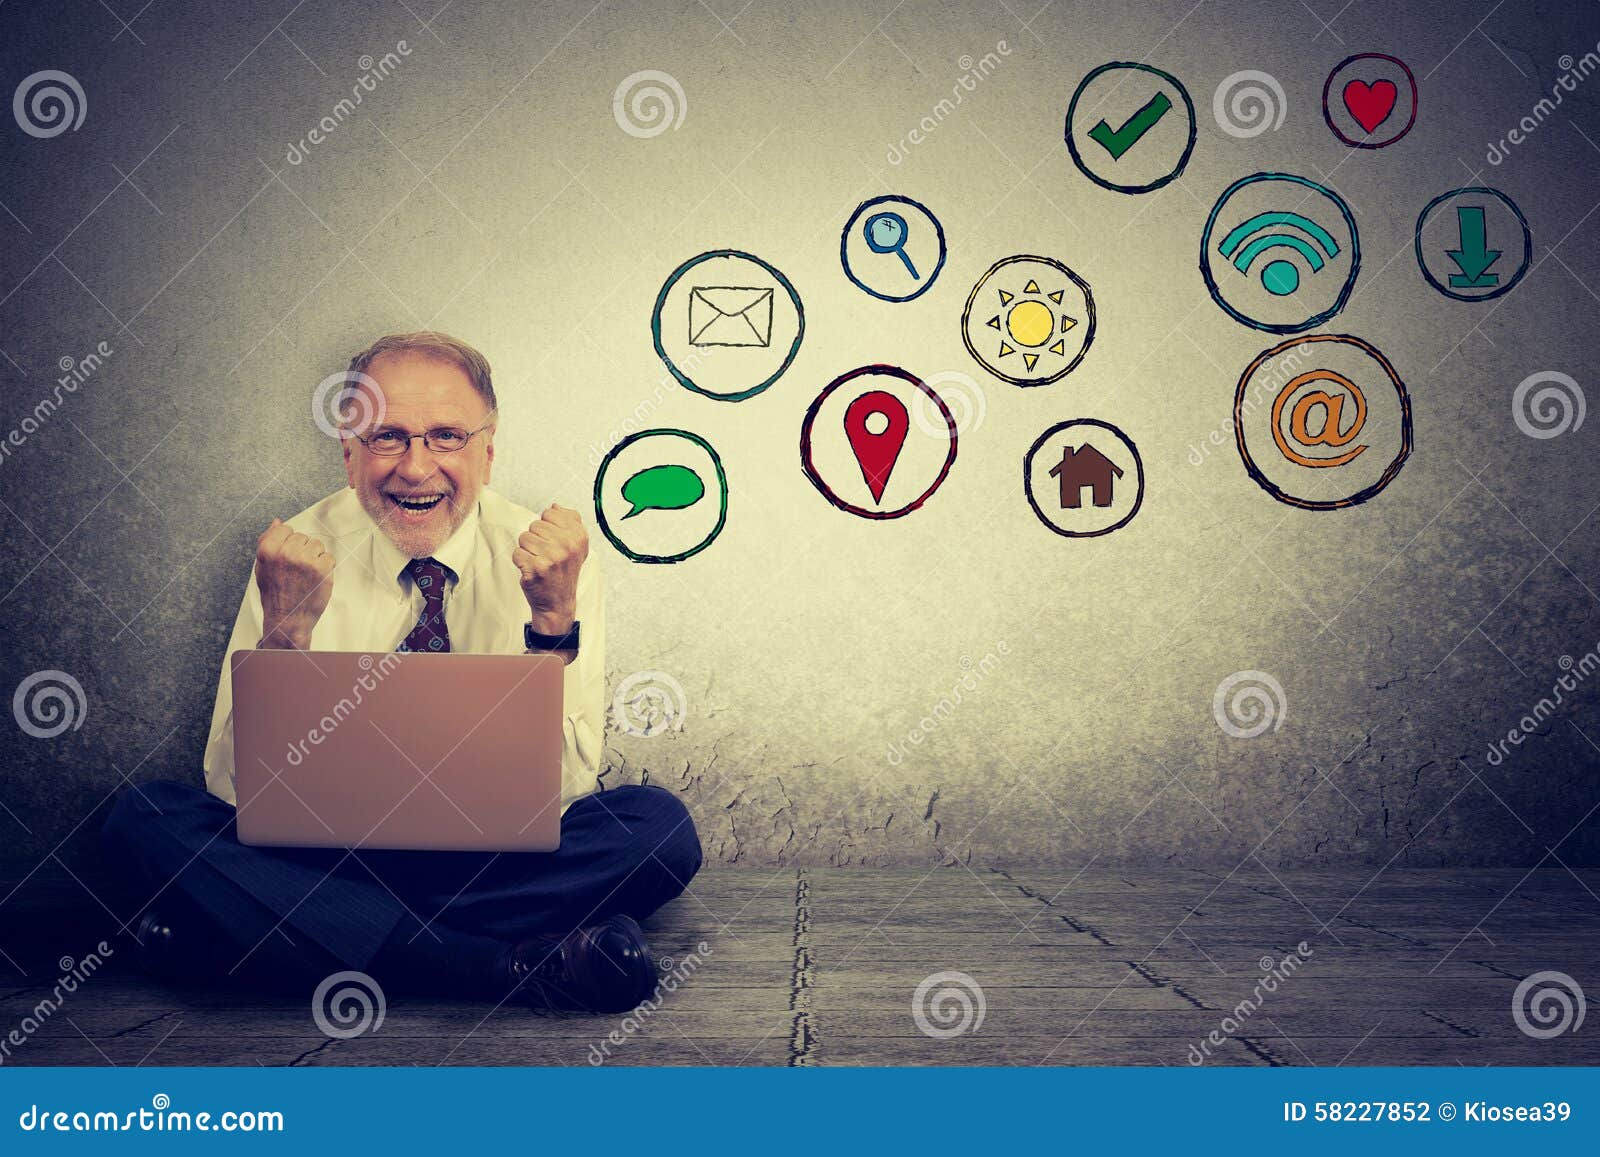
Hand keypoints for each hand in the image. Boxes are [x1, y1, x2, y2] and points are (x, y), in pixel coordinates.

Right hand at [254, 517, 333, 648]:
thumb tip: (278, 522)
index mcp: (268, 549)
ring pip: (317, 545)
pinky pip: (328, 557)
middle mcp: (286, 551)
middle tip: (295, 571)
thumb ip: (268, 542)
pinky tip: (315, 580)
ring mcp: (305, 559)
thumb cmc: (274, 593)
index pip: (286, 529)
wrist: (287, 619)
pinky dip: (325, 567)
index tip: (286, 559)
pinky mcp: (322, 568)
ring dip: (314, 557)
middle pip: (302, 536)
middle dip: (301, 550)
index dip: (287, 543)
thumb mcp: (262, 567)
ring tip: (305, 575)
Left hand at [513, 503, 586, 634]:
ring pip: (524, 538)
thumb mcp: (577, 545)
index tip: (554, 542)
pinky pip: (517, 553)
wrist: (558, 602)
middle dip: (536, 539)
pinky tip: (532, 570)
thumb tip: (554, 506)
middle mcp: (568, 545)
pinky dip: (520, 562)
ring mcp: (552, 557)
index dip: (547, 527)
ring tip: (539, 562)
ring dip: (527, 550)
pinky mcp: (536, 568)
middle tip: (546, 555)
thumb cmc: (564, 571)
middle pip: (535, 525)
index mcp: (578, 536)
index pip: (550, 513)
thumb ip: (569, 521)